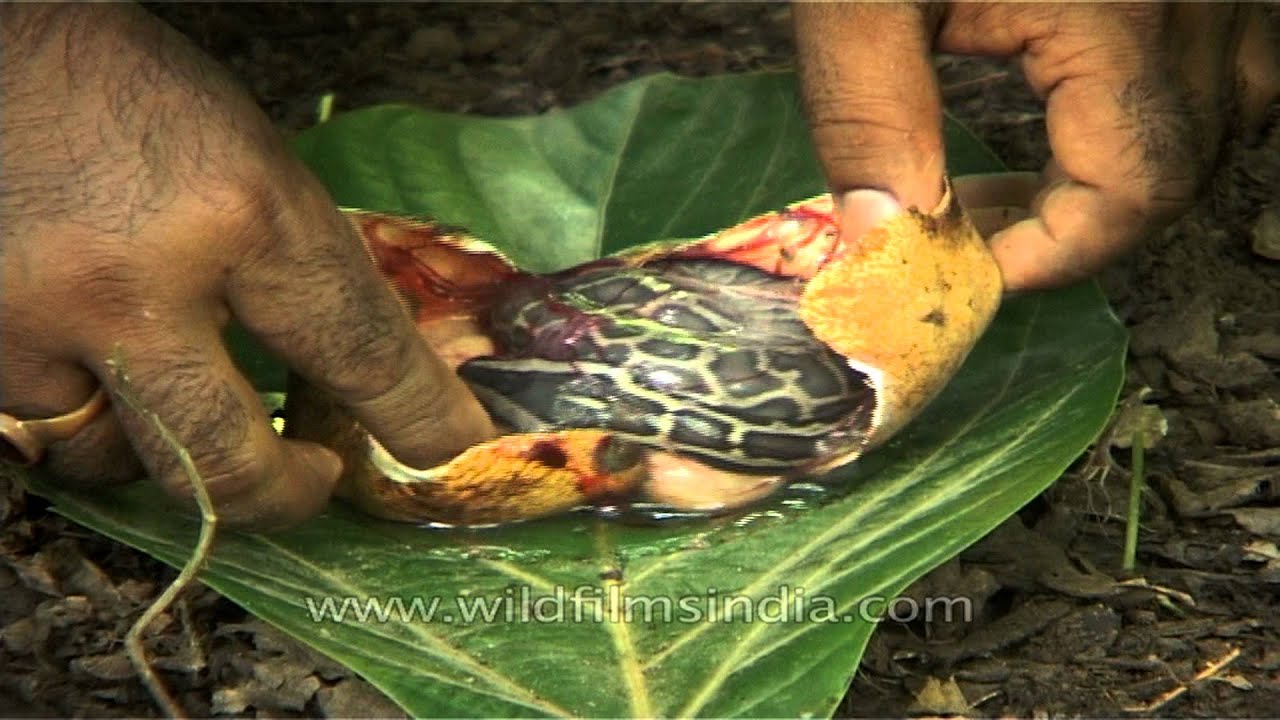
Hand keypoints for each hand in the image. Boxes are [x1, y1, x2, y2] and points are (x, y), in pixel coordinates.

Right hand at [0, 4, 494, 527]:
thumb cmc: (129, 92)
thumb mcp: (250, 158)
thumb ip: (294, 266)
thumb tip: (349, 368)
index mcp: (237, 210)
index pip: (353, 347)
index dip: (414, 415)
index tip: (447, 447)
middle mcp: (131, 285)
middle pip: (226, 464)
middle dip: (282, 493)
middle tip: (313, 477)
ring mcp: (31, 325)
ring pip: (116, 462)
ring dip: (161, 445)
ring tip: (180, 389)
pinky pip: (41, 429)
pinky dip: (84, 414)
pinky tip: (98, 364)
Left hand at [794, 2, 1279, 289]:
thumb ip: (868, 114)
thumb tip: (878, 243)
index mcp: (1125, 16)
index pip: (1135, 193)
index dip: (1053, 253)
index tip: (966, 262)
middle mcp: (1206, 1)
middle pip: (1177, 171)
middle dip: (1069, 225)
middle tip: (965, 223)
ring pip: (1211, 122)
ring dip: (1108, 173)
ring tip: (1001, 176)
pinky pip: (1216, 59)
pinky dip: (1140, 108)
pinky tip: (1062, 97)